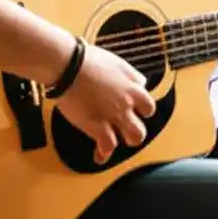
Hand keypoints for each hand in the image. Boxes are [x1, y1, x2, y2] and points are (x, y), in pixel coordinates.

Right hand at [54, 45, 156, 164]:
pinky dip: (103, 154)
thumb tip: (140, 83)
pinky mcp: (95, 126)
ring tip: (115, 142)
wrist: (69, 67)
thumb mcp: (119, 63)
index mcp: (133, 89)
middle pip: (141, 127)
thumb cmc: (90, 61)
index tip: (136, 111)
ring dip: (124, 142)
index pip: (148, 107)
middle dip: (135, 132)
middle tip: (125, 130)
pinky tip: (99, 157)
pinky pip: (106, 146)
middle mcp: (127, 106)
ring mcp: (112, 117)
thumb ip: (131, 76)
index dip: (143, 110)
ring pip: (131, 138)